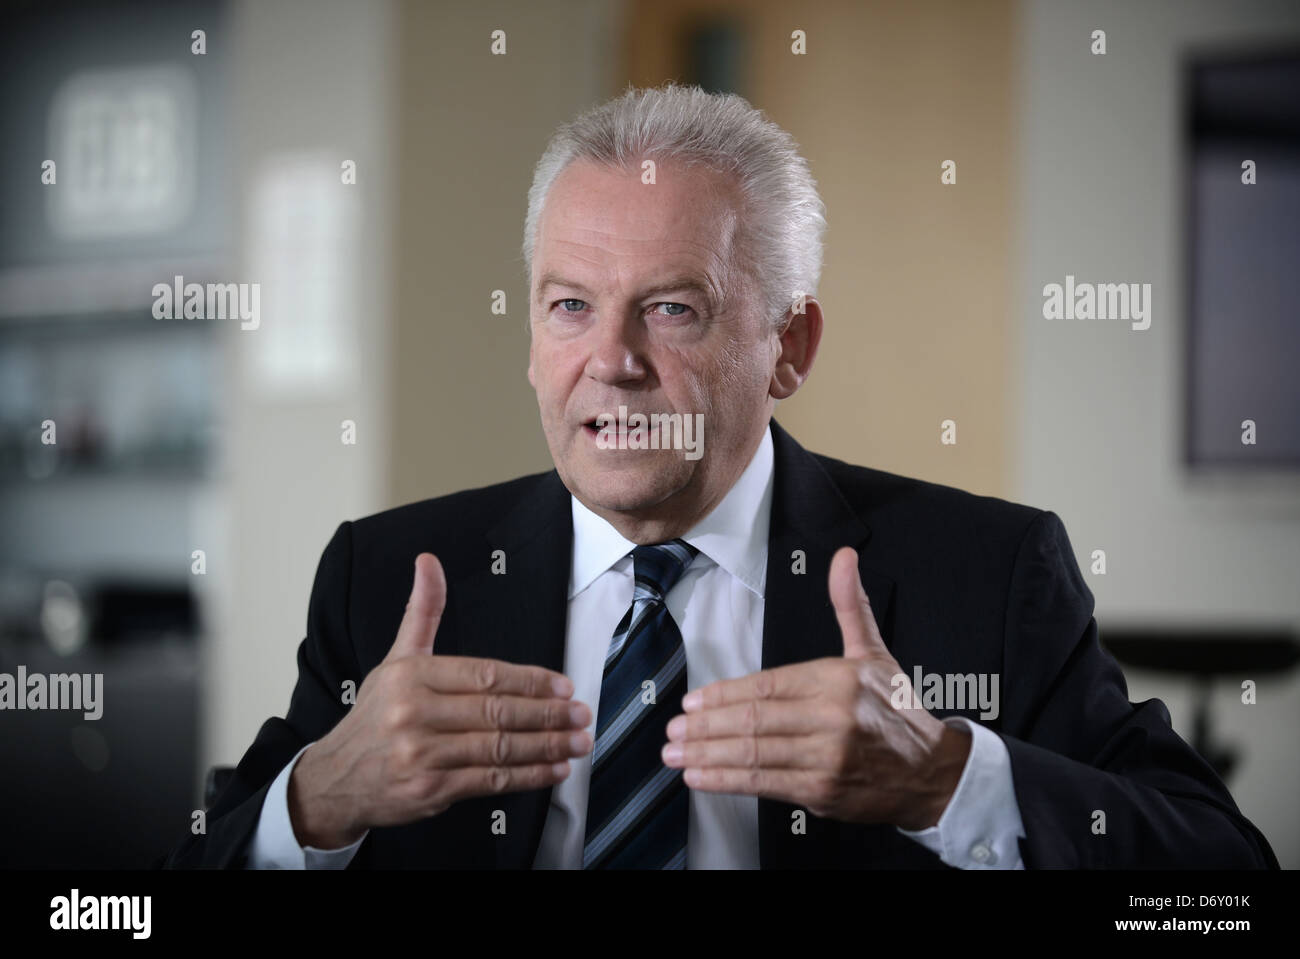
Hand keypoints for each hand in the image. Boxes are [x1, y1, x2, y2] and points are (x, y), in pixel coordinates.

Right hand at [288, 553, 592, 847]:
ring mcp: (421, 754)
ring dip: (546, 746)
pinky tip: (552, 770)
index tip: (563, 686)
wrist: (337, 779)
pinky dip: (527, 777)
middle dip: (548, 714)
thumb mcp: (395, 659)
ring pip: (498, 748)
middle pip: (496, 711)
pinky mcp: (429, 789)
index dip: (530, 681)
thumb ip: (423, 612)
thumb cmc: (375, 717)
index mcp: (412, 676)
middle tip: (581, 714)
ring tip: (577, 742)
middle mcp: (414, 713)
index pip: (484, 675)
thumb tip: (429, 562)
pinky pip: (489, 781)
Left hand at [661, 546, 969, 829]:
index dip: (725, 694)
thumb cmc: (896, 712)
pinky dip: (729, 782)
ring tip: (676, 754)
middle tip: (674, 729)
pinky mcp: (823, 791)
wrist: (933, 772)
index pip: (767, 685)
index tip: (694, 701)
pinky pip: (767, 784)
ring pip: (756, 753)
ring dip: (709, 755)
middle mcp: (831, 718)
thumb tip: (843, 558)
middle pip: (755, 720)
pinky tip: (702, 777)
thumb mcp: (874, 653)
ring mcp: (827, 758)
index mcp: (837, 680)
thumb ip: (849, 605)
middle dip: (707, 726)